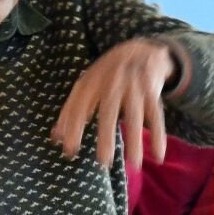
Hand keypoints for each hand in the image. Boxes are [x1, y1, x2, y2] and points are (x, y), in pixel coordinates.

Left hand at [52, 38, 182, 168]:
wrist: (140, 49)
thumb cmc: (106, 74)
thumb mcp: (86, 85)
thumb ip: (71, 110)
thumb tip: (55, 139)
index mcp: (91, 82)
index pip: (79, 106)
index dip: (73, 128)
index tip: (70, 152)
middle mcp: (112, 83)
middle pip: (109, 112)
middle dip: (106, 137)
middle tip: (103, 162)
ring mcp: (134, 86)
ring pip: (135, 116)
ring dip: (135, 141)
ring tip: (134, 165)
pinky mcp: (152, 91)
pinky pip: (156, 115)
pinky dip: (158, 135)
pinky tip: (158, 155)